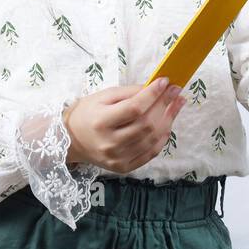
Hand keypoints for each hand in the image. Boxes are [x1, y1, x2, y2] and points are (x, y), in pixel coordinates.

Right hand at [62, 78, 186, 173]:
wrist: (72, 140)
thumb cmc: (88, 113)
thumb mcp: (103, 96)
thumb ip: (129, 92)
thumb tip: (156, 87)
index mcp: (101, 122)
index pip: (134, 109)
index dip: (152, 95)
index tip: (165, 82)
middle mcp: (109, 144)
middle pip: (146, 124)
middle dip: (165, 105)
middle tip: (176, 91)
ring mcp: (117, 158)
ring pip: (152, 139)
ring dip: (168, 120)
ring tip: (176, 104)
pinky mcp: (124, 167)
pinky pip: (151, 152)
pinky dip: (163, 137)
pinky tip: (168, 123)